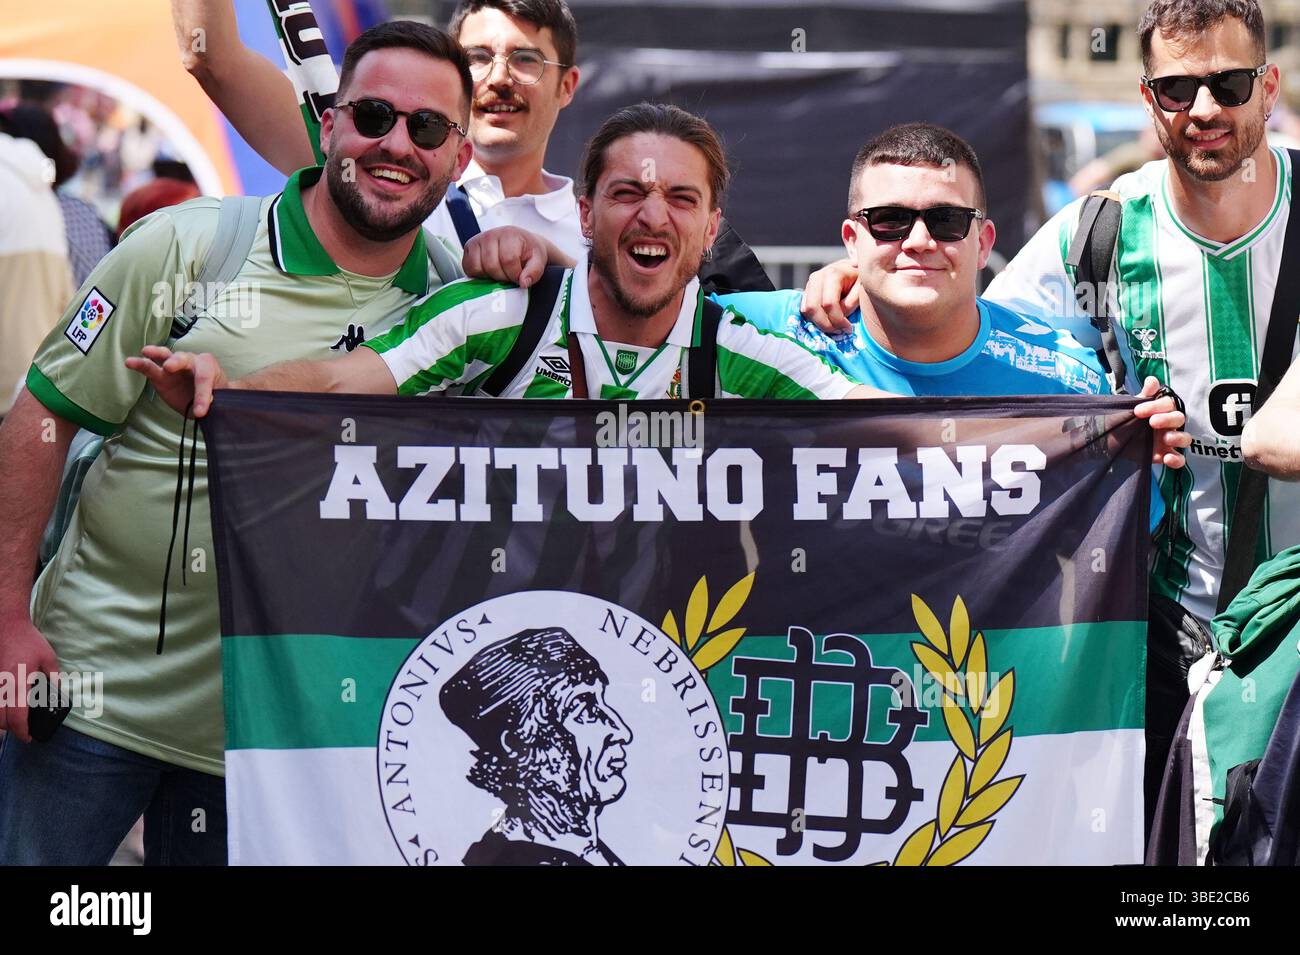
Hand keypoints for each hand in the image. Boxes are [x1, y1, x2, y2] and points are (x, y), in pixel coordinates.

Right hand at [0, 617, 58, 742]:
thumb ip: (54, 677)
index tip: (29, 738)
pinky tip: (7, 707)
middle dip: (10, 729)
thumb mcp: (49, 658)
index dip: (22, 731)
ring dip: (1, 720)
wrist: (7, 626)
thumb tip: (59, 692)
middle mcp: (2, 686)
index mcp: (18, 683)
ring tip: (15, 721)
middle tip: (24, 731)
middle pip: (0, 719)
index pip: (16, 716)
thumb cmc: (29, 640)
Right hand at [125, 345, 228, 417]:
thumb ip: (223, 397)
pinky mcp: (160, 376)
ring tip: (146, 352)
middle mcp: (190, 361)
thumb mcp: (223, 398)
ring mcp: (173, 367)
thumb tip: (221, 399)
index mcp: (209, 366)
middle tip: (170, 368)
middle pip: (184, 359)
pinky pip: (149, 368)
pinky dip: (140, 364)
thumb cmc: (216, 395)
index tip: (201, 412)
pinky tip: (130, 362)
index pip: (205, 377)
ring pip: (165, 356)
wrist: (206, 400)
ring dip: (156, 353)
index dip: (203, 395)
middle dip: (177, 362)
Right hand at [462, 226, 550, 287]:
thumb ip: (534, 272)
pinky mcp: (469, 247)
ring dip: (489, 276)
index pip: (507, 260)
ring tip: (499, 272)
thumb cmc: (529, 251)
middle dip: (502, 277)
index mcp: (509, 234)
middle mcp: (491, 234)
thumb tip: (523, 283)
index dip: (514, 274)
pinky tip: (489, 272)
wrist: (521, 243)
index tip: (519, 277)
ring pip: (477, 267)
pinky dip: (477, 274)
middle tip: (509, 276)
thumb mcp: (538, 260)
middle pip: (491, 265)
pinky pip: (467, 267)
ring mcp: (477, 240)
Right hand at [800, 258, 859, 333]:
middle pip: (813, 308)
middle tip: (839, 331)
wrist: (852, 268)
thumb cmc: (860, 279)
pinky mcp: (807, 290)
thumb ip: (850, 303)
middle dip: (826, 324)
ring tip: (835, 326)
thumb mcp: (862, 289)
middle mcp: (817, 277)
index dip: (837, 320)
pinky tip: (828, 320)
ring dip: (819, 323)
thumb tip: (839, 316)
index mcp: (833, 274)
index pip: (829, 303)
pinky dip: (814, 318)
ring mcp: (810, 283)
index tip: (848, 328)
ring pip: (806, 310)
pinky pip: (804, 309)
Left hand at [1134, 376, 1189, 468]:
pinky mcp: (1165, 455)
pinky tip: (1167, 458)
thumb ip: (1144, 395)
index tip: (1138, 411)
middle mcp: (1169, 424)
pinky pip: (1180, 459)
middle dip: (1167, 420)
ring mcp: (1169, 440)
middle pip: (1179, 419)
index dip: (1156, 406)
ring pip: (1185, 438)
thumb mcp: (1132, 406)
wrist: (1111, 439)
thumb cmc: (1126, 419)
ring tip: (1165, 438)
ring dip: (1178, 437)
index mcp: (1162, 410)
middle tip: (1152, 422)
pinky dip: (1176, 460)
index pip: (1168, 404)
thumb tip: (1152, 380)